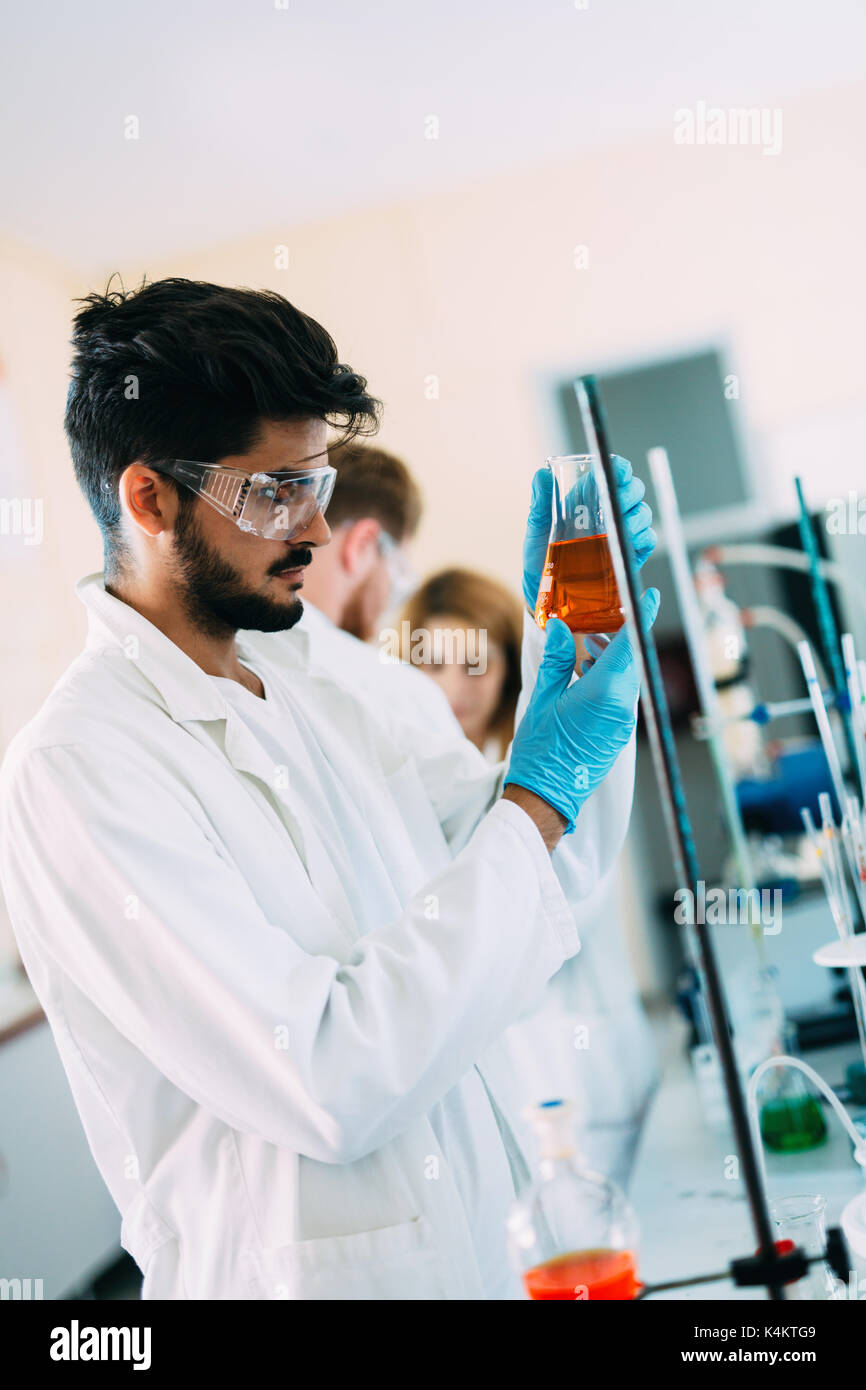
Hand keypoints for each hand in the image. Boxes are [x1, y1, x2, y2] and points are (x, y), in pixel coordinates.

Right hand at [504, 588, 660, 832]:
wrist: (547, 796)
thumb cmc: (541, 750)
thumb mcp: (542, 697)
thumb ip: (558, 659)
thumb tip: (564, 630)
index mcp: (603, 691)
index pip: (631, 644)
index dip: (641, 615)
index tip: (650, 594)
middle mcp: (621, 705)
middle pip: (632, 659)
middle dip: (621, 634)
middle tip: (605, 616)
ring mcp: (624, 722)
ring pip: (628, 677)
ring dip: (615, 657)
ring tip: (591, 646)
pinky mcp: (619, 733)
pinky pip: (622, 695)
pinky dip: (611, 678)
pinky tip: (588, 674)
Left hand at [521, 456, 656, 613]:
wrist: (544, 588)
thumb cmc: (541, 553)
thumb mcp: (537, 526)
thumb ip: (541, 500)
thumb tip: (542, 474)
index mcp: (589, 495)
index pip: (612, 473)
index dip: (620, 468)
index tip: (619, 472)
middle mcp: (609, 510)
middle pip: (634, 490)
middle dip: (629, 494)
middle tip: (616, 504)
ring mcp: (621, 531)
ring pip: (643, 514)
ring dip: (636, 518)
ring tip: (620, 528)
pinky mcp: (629, 554)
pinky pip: (647, 540)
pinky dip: (643, 539)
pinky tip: (628, 543)